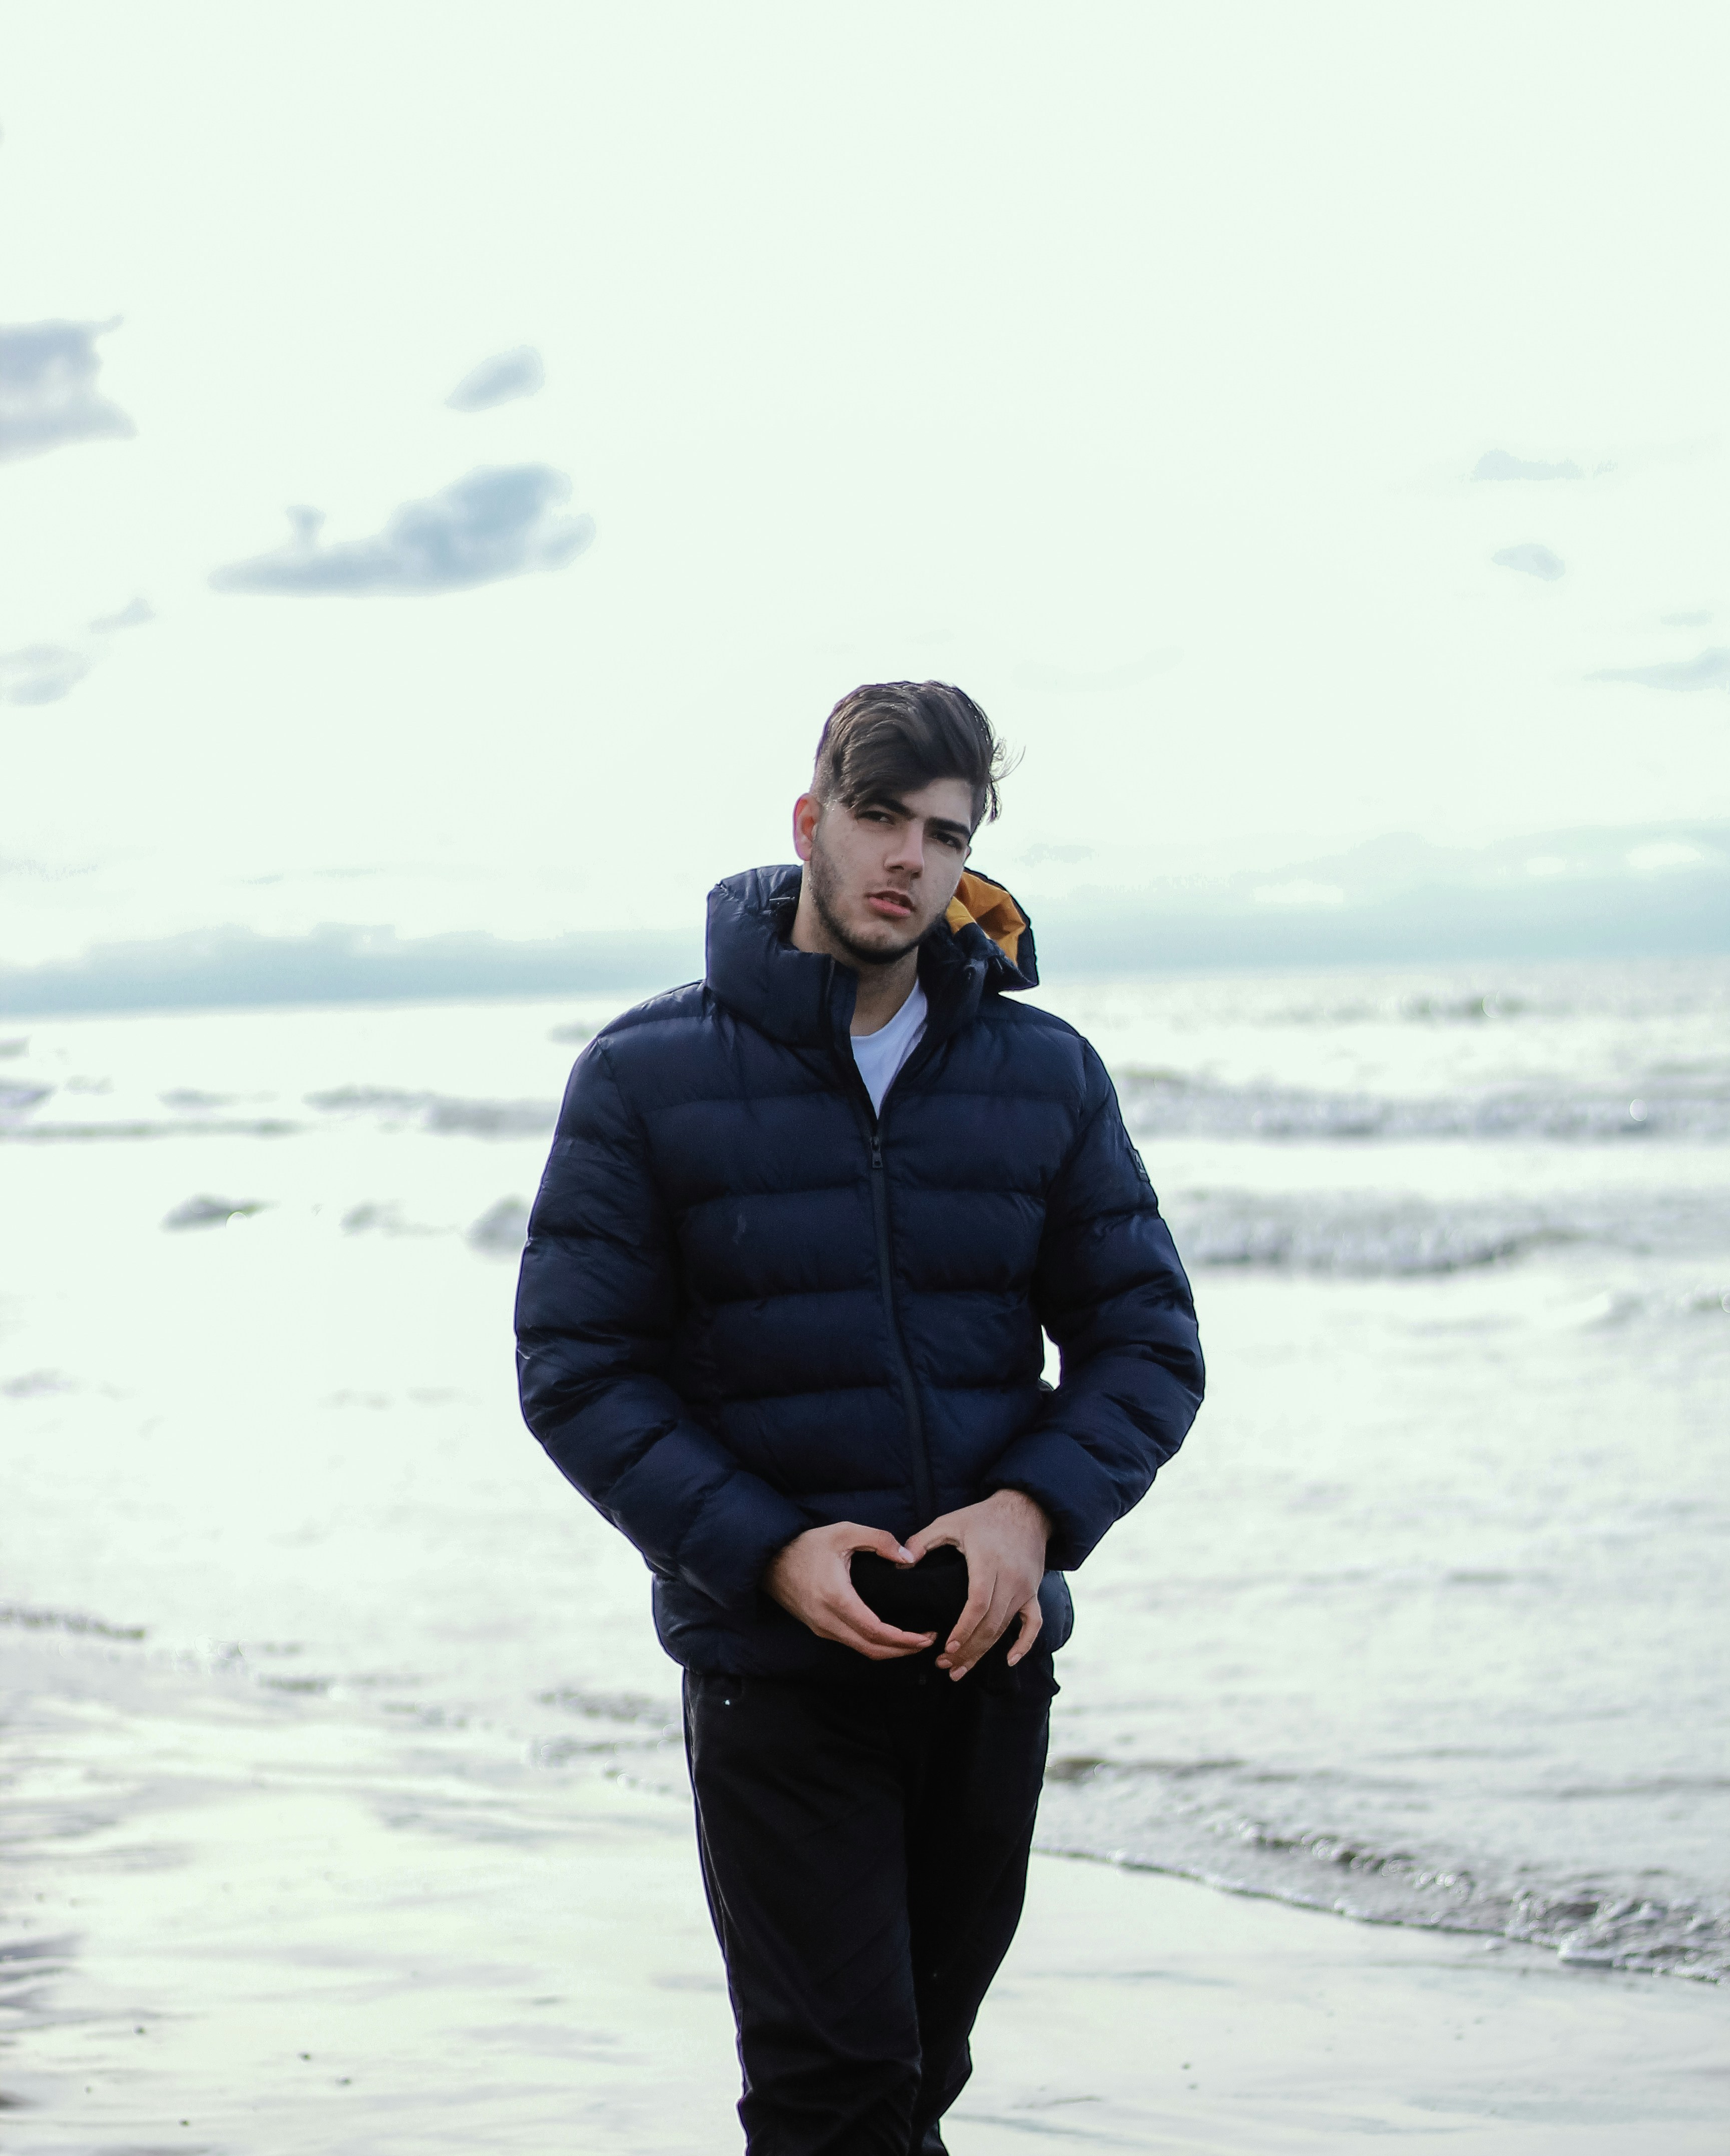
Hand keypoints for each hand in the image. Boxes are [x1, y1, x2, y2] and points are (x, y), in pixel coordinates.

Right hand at [763, 1522, 937, 1660]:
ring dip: (889, 1650)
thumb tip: (908, 1558)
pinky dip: (873, 1645)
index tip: (925, 1637)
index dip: (903, 1639)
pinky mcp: (818, 1628)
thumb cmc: (807, 1544)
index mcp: (837, 1598)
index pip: (875, 1630)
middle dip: (902, 1650)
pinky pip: (850, 1644)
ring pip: (861, 1650)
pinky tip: (888, 1636)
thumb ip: (879, 1540)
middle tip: (927, 1641)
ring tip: (913, 1640)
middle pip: (871, 1648)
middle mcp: (828, 1621)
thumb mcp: (844, 1532)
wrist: (768, 1559)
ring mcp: (821, 1628)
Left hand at [904, 1489, 1050, 1680]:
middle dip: (967, 1648)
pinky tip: (1009, 1660)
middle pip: (990, 1623)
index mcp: (988, 1562)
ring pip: (1005, 1627)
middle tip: (945, 1665)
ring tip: (960, 1668)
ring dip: (984, 1651)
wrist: (1027, 1508)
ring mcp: (1025, 1587)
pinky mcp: (1034, 1592)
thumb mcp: (950, 1522)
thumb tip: (900, 1564)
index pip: (978, 1604)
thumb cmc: (983, 1517)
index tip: (947, 1647)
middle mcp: (1010, 1578)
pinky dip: (1024, 1644)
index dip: (964, 1628)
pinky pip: (1034, 1623)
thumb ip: (922, 1541)